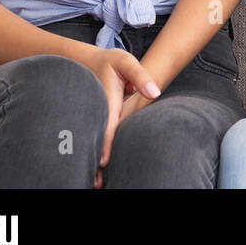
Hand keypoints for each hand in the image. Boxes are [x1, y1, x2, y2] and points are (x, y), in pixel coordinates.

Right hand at [85, 47, 160, 188]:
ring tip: (97, 183)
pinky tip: (101, 168)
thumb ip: (141, 76)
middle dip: (98, 160)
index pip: (107, 126)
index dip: (105, 144)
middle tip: (97, 183)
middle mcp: (100, 111)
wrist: (90, 61)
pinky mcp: (99, 118)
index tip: (104, 162)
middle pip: (98, 139)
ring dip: (96, 159)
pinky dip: (99, 150)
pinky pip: (99, 135)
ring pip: (96, 140)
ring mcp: (97, 116)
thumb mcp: (126, 62)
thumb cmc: (111, 62)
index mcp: (107, 100)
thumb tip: (155, 93)